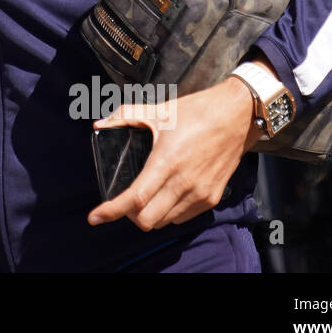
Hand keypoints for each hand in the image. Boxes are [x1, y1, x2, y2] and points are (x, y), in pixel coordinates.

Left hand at [86, 77, 256, 230]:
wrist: (236, 115)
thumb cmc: (196, 112)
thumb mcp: (159, 110)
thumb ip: (125, 116)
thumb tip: (100, 124)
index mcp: (167, 161)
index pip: (136, 198)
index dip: (111, 210)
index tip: (95, 217)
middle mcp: (184, 182)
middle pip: (147, 220)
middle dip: (128, 215)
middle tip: (123, 201)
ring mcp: (200, 193)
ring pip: (164, 222)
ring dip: (148, 215)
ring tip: (143, 199)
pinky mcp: (212, 197)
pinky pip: (182, 218)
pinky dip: (167, 214)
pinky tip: (164, 197)